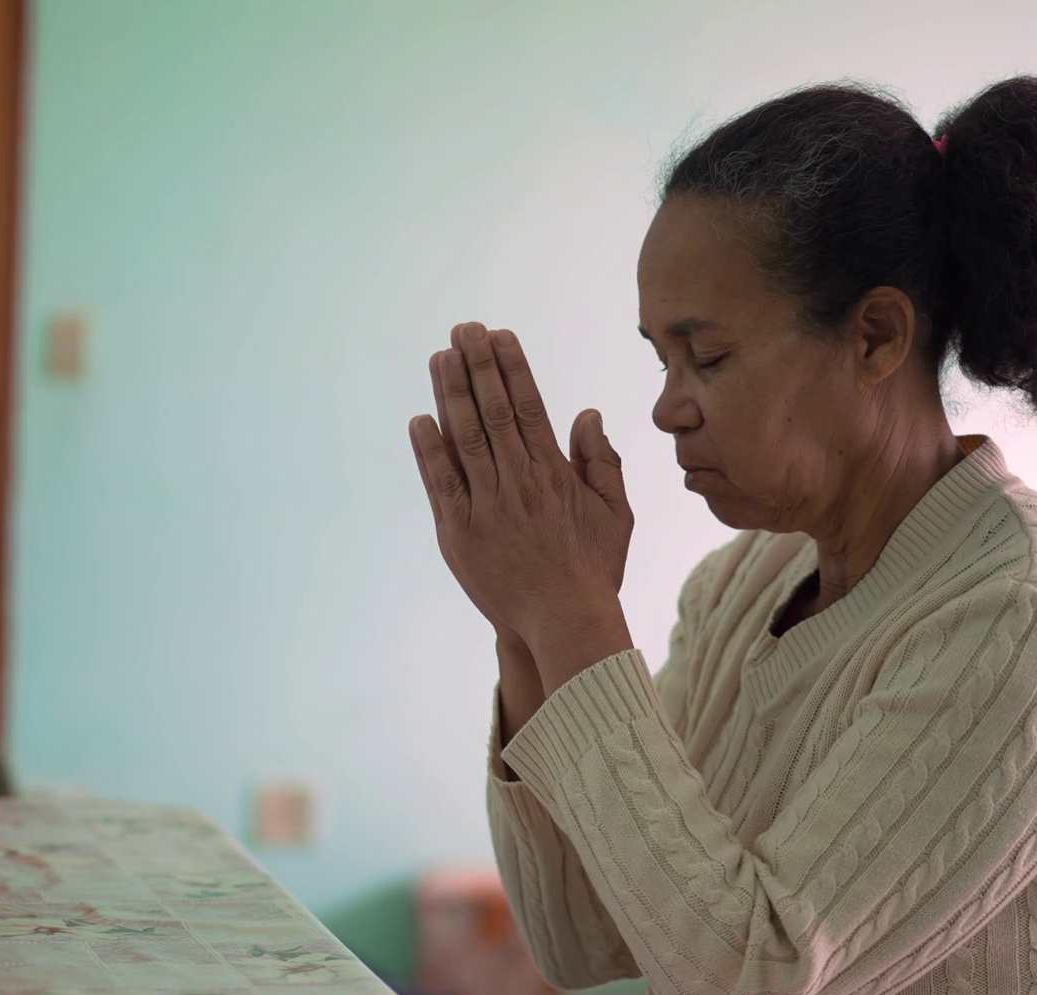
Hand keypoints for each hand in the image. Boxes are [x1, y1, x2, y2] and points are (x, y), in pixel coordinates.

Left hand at [408, 323, 633, 650]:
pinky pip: (441, 485)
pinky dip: (429, 452)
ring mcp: (487, 507)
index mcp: (555, 474)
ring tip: (441, 357)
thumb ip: (603, 462)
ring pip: (465, 439)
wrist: (565, 623)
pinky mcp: (460, 534)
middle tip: (464, 329)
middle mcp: (519, 483)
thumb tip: (587, 414)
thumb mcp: (616, 514)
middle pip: (494, 412)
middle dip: (478, 366)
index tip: (501, 335)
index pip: (530, 407)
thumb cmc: (593, 570)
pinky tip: (419, 420)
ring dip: (451, 395)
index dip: (513, 367)